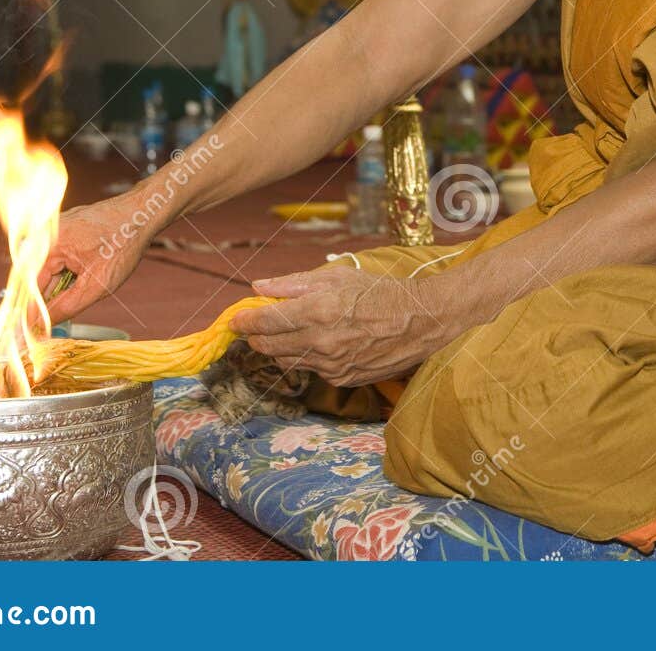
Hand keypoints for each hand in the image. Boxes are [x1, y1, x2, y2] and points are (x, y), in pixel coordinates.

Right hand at [38, 192, 160, 322]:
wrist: (142, 211)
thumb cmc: (123, 243)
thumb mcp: (97, 284)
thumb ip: (67, 306)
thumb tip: (42, 324)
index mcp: (47, 246)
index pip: (29, 288)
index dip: (31, 312)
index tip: (29, 333)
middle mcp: (43, 234)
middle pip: (37, 277)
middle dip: (51, 295)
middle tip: (65, 309)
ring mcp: (53, 228)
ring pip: (49, 267)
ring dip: (62, 281)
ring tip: (91, 275)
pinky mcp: (63, 227)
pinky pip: (57, 254)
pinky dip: (68, 268)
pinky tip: (89, 266)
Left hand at [230, 264, 450, 386]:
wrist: (421, 320)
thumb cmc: (380, 292)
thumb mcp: (338, 276)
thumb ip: (295, 283)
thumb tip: (259, 286)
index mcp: (319, 310)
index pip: (266, 321)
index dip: (245, 320)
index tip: (235, 319)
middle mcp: (322, 342)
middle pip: (270, 346)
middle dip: (257, 336)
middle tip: (254, 326)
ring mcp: (332, 365)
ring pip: (288, 361)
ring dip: (280, 347)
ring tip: (289, 332)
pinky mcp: (343, 379)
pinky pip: (312, 370)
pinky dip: (308, 357)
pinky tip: (320, 343)